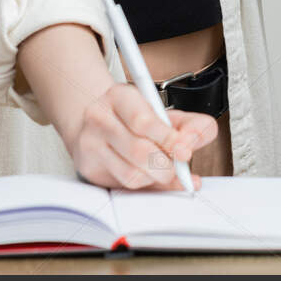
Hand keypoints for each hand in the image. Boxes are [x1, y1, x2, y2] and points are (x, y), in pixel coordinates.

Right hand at [69, 82, 219, 190]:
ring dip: (157, 178)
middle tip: (178, 166)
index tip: (183, 151)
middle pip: (139, 151)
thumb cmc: (139, 119)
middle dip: (166, 165)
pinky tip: (150, 176)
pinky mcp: (89, 166)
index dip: (168, 139)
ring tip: (164, 170)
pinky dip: (146, 185)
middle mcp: (100, 116)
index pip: (143, 120)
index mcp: (120, 96)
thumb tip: (191, 145)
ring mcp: (90, 142)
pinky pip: (124, 185)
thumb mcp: (167, 114)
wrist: (102, 125)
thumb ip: (191, 126)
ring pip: (132, 173)